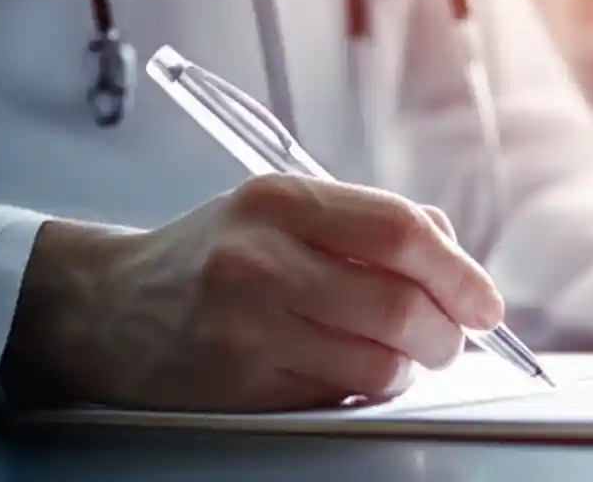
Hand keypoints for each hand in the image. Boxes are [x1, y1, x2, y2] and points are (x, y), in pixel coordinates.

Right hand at [7, 174, 502, 410]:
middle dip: (446, 331)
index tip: (485, 302)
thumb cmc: (212, 254)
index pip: (401, 230)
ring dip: (410, 366)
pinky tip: (352, 369)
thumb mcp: (281, 209)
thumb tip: (454, 252)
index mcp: (282, 199)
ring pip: (378, 359)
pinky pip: (338, 392)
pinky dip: (365, 386)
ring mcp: (246, 323)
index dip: (459, 271)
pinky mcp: (237, 382)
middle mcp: (261, 257)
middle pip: (399, 303)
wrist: (108, 306)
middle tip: (451, 339)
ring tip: (402, 355)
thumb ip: (367, 222)